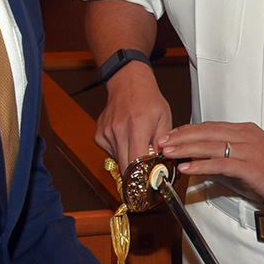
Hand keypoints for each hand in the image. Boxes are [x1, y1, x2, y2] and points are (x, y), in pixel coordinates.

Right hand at [95, 62, 174, 177]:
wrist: (128, 83)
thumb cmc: (148, 99)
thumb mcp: (164, 119)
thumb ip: (164, 142)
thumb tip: (162, 162)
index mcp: (136, 126)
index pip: (137, 162)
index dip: (144, 175)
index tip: (151, 180)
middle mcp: (118, 131)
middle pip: (125, 166)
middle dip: (137, 172)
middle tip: (147, 170)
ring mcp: (106, 133)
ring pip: (118, 160)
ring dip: (129, 159)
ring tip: (138, 143)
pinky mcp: (99, 135)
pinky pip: (111, 152)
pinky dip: (121, 151)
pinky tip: (127, 138)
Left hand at [162, 120, 263, 208]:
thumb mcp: (254, 157)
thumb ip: (232, 156)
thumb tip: (208, 162)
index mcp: (245, 131)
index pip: (210, 127)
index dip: (187, 130)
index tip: (170, 135)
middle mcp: (245, 136)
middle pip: (205, 132)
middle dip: (180, 137)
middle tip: (160, 141)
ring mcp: (248, 151)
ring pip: (210, 146)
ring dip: (185, 149)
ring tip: (167, 152)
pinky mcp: (251, 167)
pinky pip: (220, 164)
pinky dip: (201, 165)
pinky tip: (187, 167)